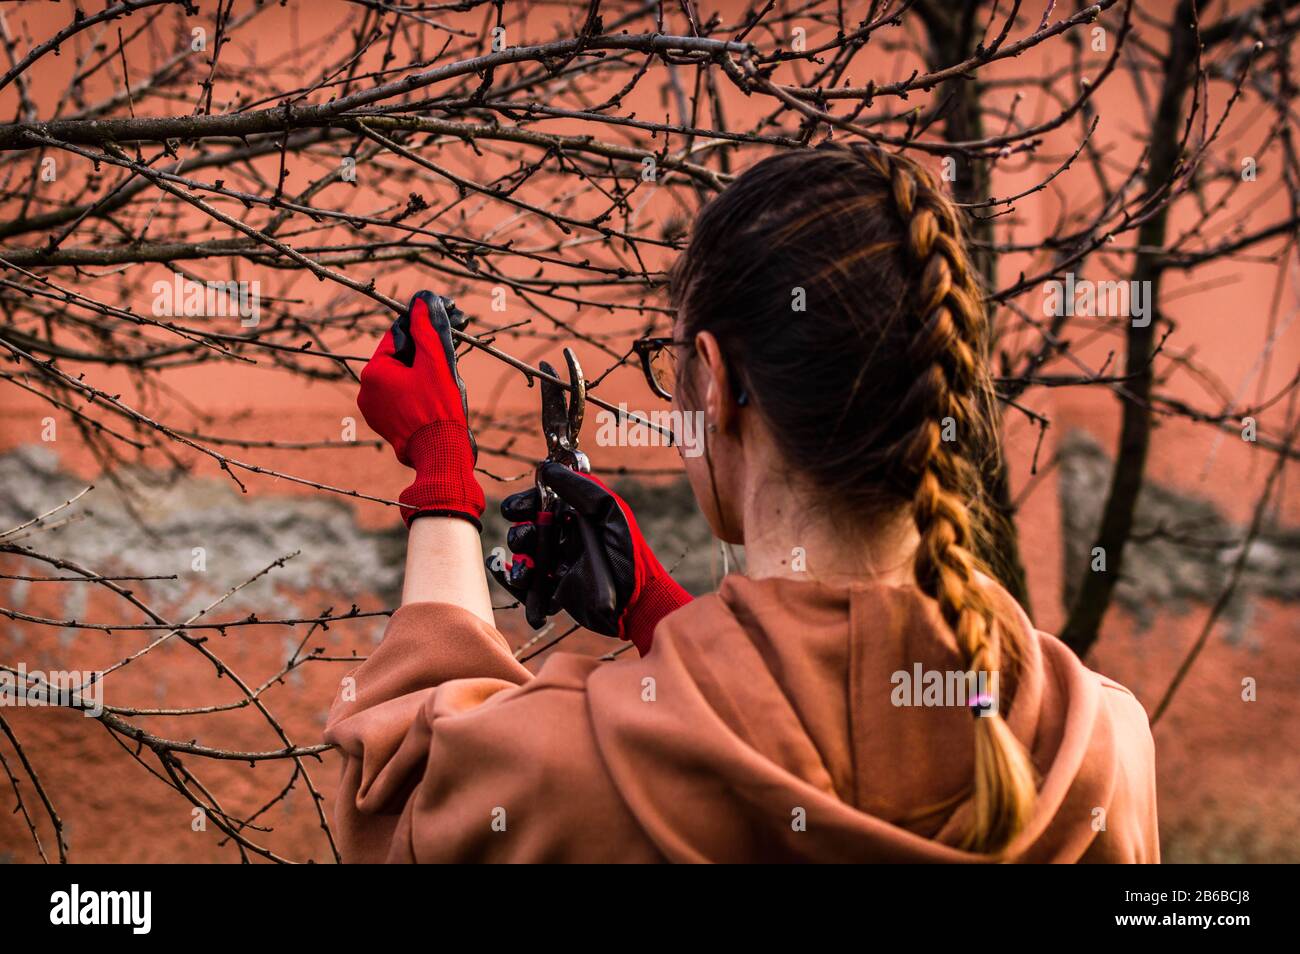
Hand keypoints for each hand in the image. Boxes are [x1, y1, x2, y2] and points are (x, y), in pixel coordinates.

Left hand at [357, 291, 484, 528]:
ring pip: (399, 382)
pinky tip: (433, 402)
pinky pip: (398, 401)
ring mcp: (373, 411)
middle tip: (446, 363)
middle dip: (422, 358)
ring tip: (442, 386)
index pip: (398, 338)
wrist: (439, 453)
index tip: (441, 335)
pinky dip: (414, 397)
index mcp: (374, 371)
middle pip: (398, 361)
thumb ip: (426, 329)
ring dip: (418, 378)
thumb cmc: (438, 407)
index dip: (422, 334)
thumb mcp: (435, 362)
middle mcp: (366, 391)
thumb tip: (420, 301)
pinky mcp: (383, 426)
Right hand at [489, 461, 691, 653]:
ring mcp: (556, 566)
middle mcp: (561, 539)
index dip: (521, 506)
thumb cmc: (627, 550)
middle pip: (524, 533)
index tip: (513, 511)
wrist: (635, 598)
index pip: (537, 505)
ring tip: (528, 573)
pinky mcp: (554, 592)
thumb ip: (580, 488)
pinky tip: (526, 590)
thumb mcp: (609, 511)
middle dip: (519, 537)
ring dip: (519, 565)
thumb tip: (547, 469)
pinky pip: (527, 591)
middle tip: (526, 543)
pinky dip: (520, 591)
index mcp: (573, 516)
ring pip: (522, 562)